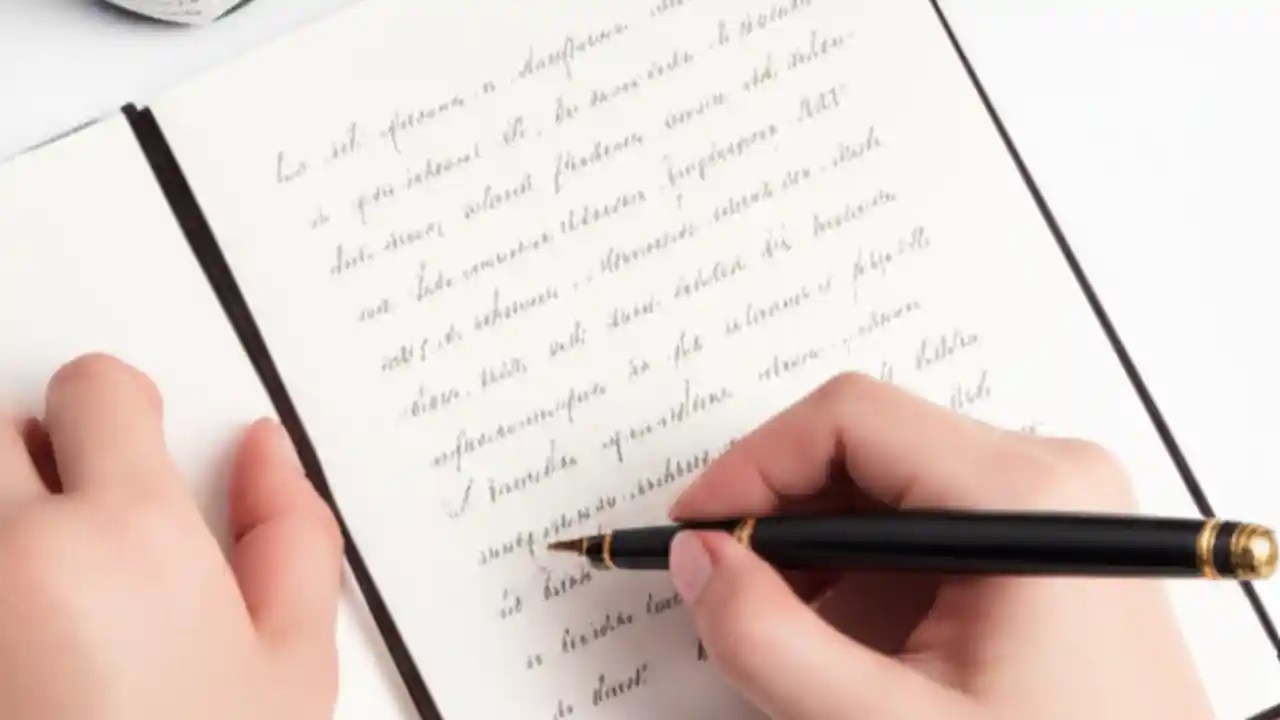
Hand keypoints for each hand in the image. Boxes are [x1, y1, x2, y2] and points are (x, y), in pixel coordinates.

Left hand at [0, 354, 342, 719]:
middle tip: (87, 513)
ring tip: (48, 575)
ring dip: (7, 506)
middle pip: (0, 425)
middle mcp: (11, 550)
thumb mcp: (294, 670)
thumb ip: (293, 536)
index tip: (136, 434)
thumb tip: (265, 454)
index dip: (124, 402)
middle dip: (43, 448)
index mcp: (127, 535)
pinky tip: (26, 634)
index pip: (94, 388)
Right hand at [667, 373, 1213, 719]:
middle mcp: (1050, 480)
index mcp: (1027, 499)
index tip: (698, 525)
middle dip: (780, 511)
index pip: (851, 416)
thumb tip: (700, 561)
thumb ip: (771, 642)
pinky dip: (863, 568)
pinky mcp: (1043, 545)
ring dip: (817, 546)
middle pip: (867, 444)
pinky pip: (925, 522)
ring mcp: (1052, 510)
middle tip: (725, 581)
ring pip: (889, 484)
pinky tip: (841, 632)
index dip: (753, 463)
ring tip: (783, 624)